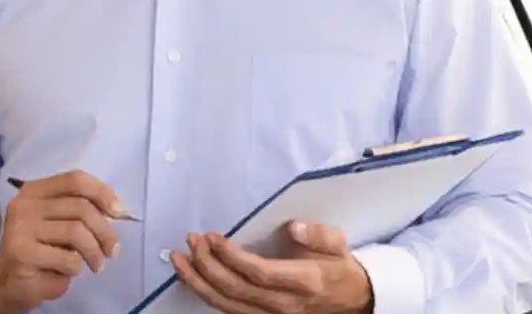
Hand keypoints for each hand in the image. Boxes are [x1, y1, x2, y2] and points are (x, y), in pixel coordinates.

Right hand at [0, 170, 125, 313]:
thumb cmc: (42, 249)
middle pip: (81, 207)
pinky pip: (66, 258)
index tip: (120, 212)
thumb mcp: (61, 223)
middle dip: (105, 231)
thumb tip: (118, 210)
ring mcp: (19, 228)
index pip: (75, 180)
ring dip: (94, 252)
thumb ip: (82, 210)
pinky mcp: (21, 253)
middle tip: (113, 251)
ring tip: (97, 264)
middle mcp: (24, 204)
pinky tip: (67, 272)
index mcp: (35, 190)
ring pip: (76, 232)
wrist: (9, 283)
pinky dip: (76, 268)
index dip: (103, 193)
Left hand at [171, 220, 373, 313]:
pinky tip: (192, 277)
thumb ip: (318, 234)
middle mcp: (283, 304)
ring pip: (225, 305)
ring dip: (198, 282)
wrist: (352, 302)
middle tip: (191, 241)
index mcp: (303, 282)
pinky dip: (206, 295)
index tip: (213, 237)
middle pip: (235, 290)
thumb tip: (293, 226)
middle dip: (207, 265)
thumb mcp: (339, 244)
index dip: (231, 256)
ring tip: (179, 259)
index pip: (259, 272)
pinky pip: (228, 311)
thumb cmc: (340, 269)